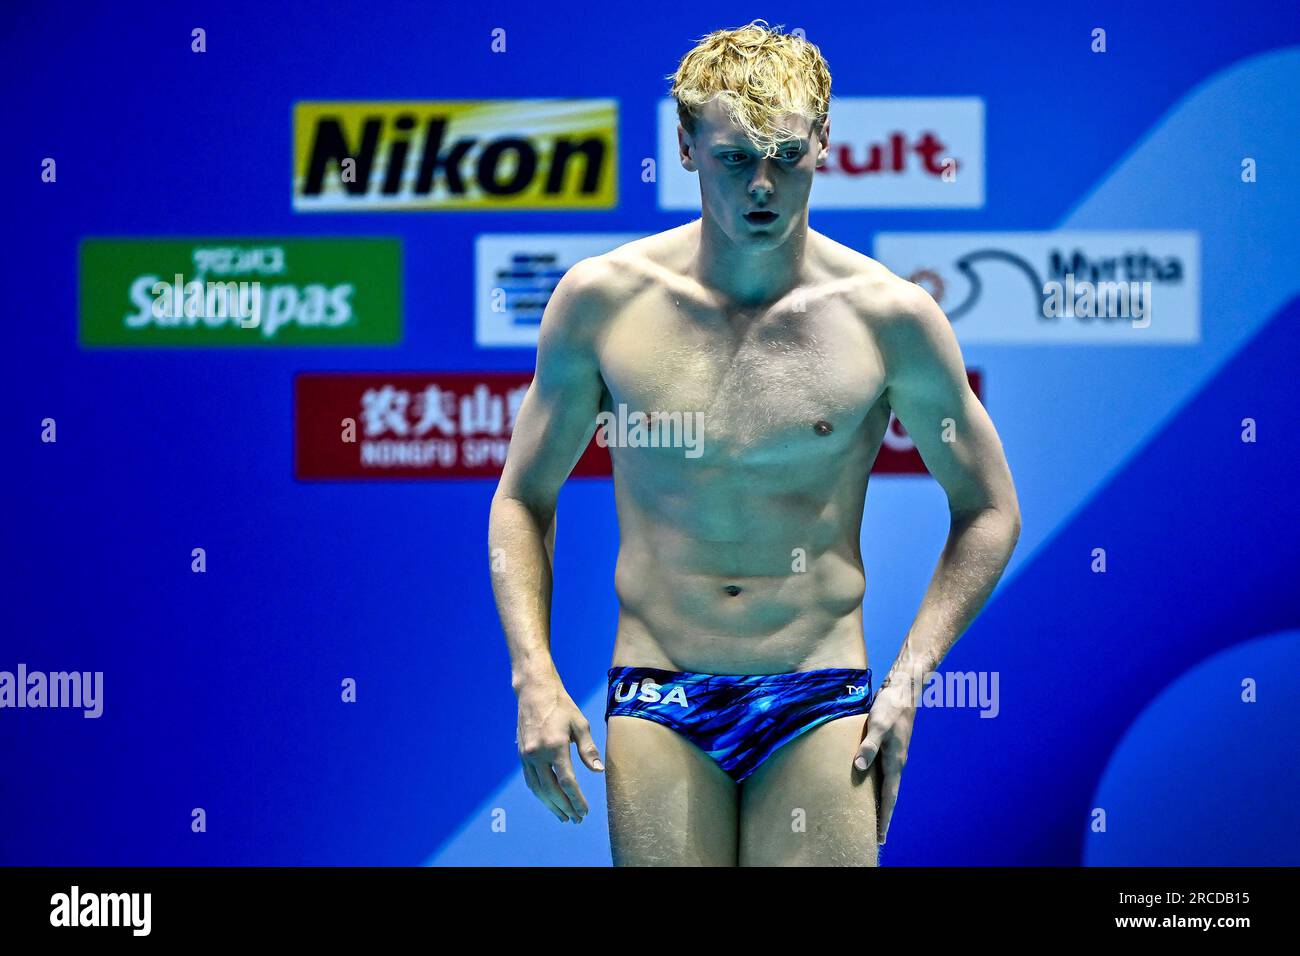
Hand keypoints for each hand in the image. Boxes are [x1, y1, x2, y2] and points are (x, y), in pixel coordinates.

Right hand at [516, 677, 603, 822]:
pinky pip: (530, 781)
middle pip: (552, 790)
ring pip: (538, 789)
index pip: (567, 782)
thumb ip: (588, 749)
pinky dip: (540, 794)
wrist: (534, 692)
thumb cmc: (561, 705)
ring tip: (563, 816)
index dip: (577, 800)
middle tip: (576, 819)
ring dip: (551, 805)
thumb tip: (598, 770)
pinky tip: (549, 800)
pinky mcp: (522, 755)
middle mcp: (538, 754)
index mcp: (555, 746)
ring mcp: (527, 756)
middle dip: (565, 807)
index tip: (585, 811)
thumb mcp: (580, 723)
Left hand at [854, 676, 917, 845]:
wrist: (903, 690)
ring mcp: (893, 755)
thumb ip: (868, 746)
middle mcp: (896, 762)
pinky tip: (869, 785)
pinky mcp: (889, 746)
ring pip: (887, 784)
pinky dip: (877, 784)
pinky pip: (883, 772)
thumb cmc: (890, 707)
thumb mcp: (877, 726)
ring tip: (872, 817)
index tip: (881, 837)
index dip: (884, 817)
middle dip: (883, 815)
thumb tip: (858, 767)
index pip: (890, 797)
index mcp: (895, 762)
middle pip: (890, 795)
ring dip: (881, 801)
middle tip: (877, 836)